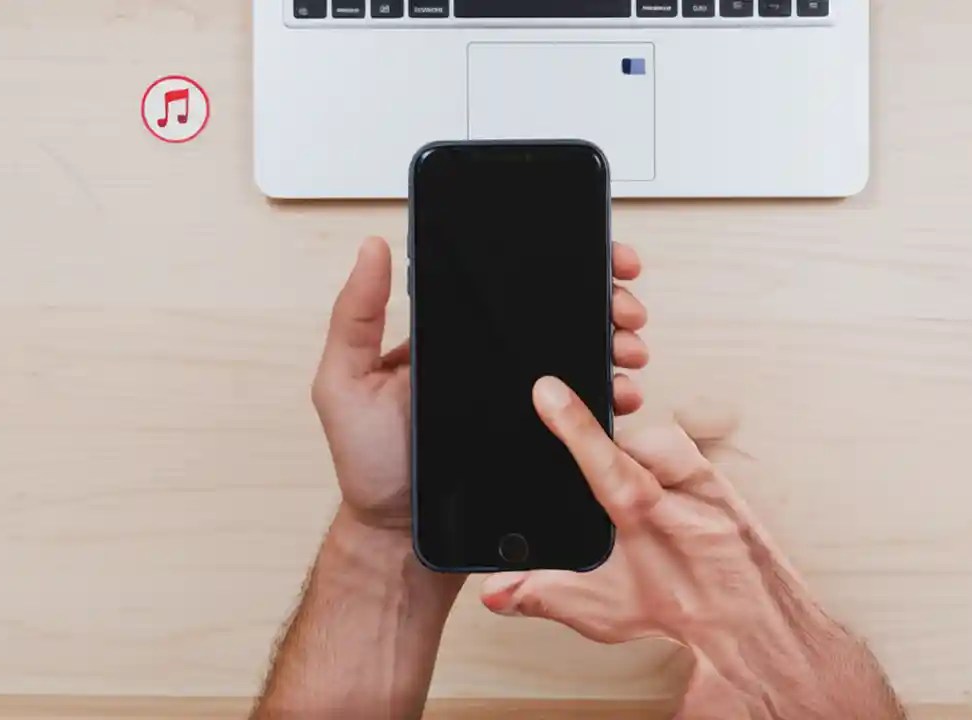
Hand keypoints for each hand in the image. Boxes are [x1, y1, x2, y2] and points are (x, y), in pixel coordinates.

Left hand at [311, 236, 650, 533]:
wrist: (400, 536)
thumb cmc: (369, 461)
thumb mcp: (344, 381)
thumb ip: (355, 316)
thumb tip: (372, 245)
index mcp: (457, 337)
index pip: (511, 286)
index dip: (558, 264)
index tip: (598, 257)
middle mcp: (494, 362)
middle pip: (559, 315)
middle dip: (604, 300)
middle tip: (623, 306)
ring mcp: (521, 401)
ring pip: (580, 356)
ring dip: (615, 342)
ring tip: (627, 347)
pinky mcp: (540, 438)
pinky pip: (582, 411)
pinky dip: (610, 396)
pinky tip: (620, 392)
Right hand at [479, 378, 904, 719]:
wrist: (756, 625)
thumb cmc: (689, 614)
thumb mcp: (605, 611)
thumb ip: (543, 595)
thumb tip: (497, 592)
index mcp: (646, 516)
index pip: (602, 456)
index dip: (572, 422)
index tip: (547, 389)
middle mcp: (683, 487)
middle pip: (631, 440)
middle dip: (608, 454)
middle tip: (608, 500)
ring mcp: (706, 477)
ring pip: (659, 441)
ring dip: (639, 460)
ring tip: (639, 503)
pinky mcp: (720, 477)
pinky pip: (684, 451)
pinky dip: (663, 464)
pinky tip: (662, 496)